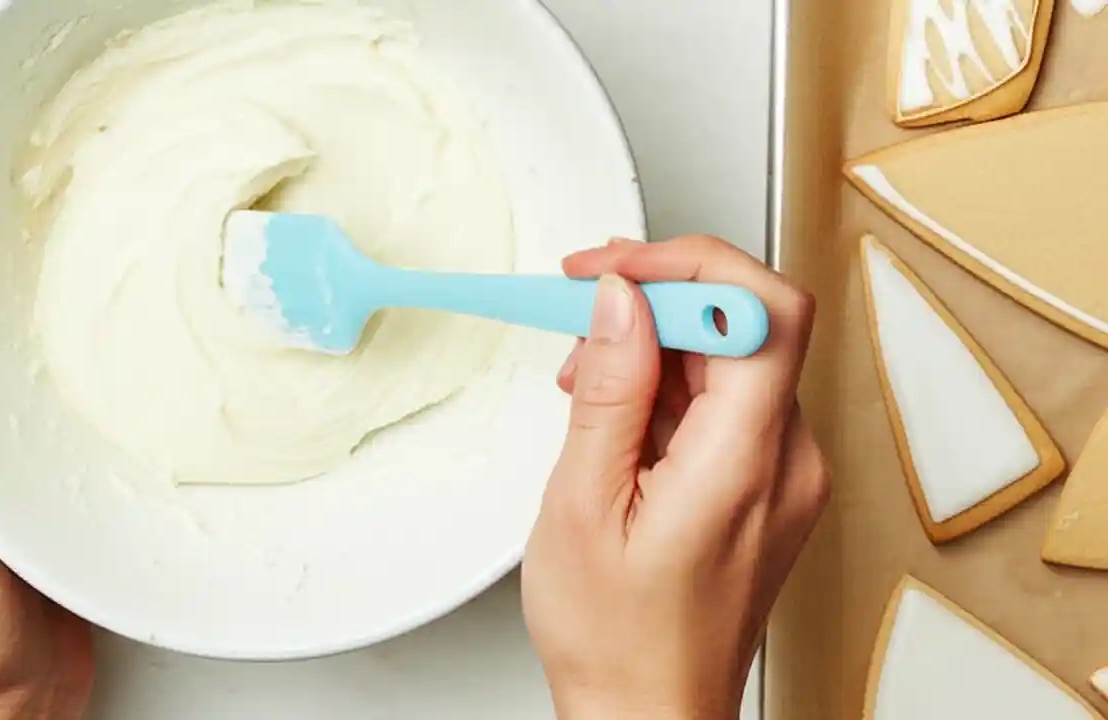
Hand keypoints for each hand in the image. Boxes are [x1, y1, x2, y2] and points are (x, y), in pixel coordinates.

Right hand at [522, 237, 827, 719]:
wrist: (648, 713)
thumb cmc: (616, 639)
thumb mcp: (583, 505)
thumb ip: (610, 391)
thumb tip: (623, 302)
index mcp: (744, 463)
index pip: (763, 308)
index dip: (690, 262)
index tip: (619, 268)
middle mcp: (787, 462)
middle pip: (745, 325)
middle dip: (657, 302)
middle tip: (583, 313)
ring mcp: (785, 474)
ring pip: (733, 359)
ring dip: (657, 347)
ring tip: (587, 382)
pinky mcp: (769, 483)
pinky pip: (729, 401)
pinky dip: (671, 388)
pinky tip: (618, 416)